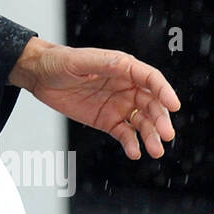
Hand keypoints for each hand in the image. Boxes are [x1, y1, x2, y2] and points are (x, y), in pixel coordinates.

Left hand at [10, 37, 179, 158]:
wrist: (39, 76)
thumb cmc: (60, 61)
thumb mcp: (79, 61)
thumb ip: (102, 64)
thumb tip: (123, 65)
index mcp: (124, 68)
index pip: (152, 80)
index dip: (165, 92)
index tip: (174, 106)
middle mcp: (126, 88)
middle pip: (152, 104)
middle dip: (161, 120)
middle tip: (166, 135)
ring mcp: (119, 106)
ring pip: (142, 122)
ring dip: (151, 136)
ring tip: (155, 151)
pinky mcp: (108, 121)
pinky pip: (125, 134)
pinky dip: (132, 144)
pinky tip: (135, 153)